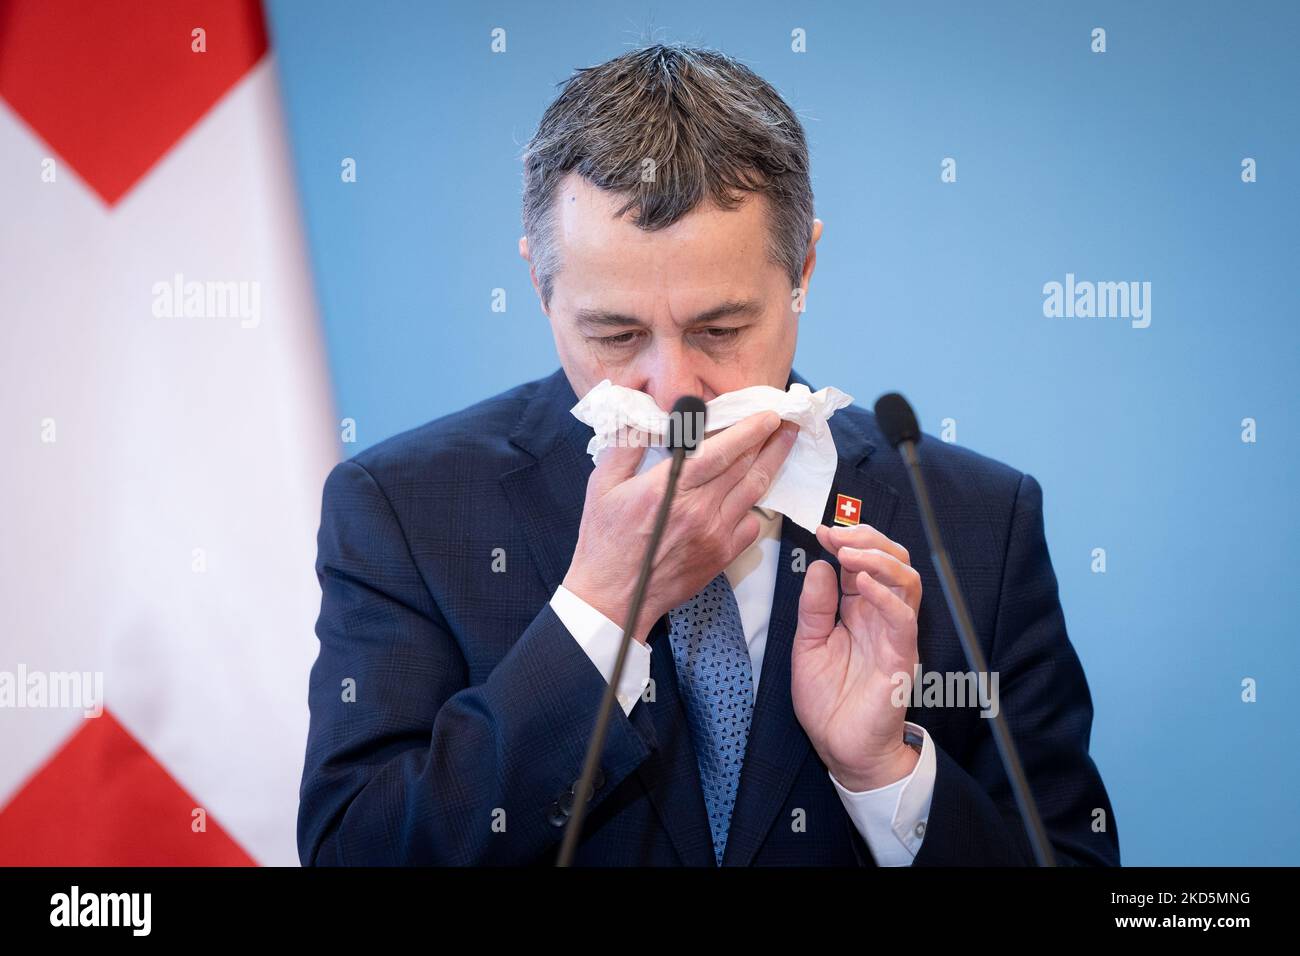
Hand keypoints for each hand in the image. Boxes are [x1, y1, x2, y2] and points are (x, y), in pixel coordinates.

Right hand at [563, 411, 799, 643]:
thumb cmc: (605, 542)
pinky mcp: (722, 556)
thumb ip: (625, 446)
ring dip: (772, 465)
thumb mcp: (602, 485)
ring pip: (754, 492)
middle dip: (771, 441)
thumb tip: (643, 417)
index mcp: (670, 488)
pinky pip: (752, 525)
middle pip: (746, 468)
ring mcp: (715, 535)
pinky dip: (757, 506)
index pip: (721, 451)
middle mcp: (698, 510)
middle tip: (787, 422)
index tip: (768, 415)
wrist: (614, 597)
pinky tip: (755, 493)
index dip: (750, 430)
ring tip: (783, 445)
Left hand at [791, 523, 921, 791]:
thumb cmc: (827, 701)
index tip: (821, 530)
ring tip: (849, 552)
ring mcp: (895, 634)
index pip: (863, 562)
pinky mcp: (901, 656)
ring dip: (878, 559)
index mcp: (858, 610)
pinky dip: (885, 595)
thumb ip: (814, 607)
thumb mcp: (807, 645)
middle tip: (836, 534)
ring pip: (906, 581)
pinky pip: (903, 618)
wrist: (841, 748)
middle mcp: (881, 616)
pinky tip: (861, 584)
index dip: (846, 540)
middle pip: (893, 561)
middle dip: (867, 539)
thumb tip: (822, 566)